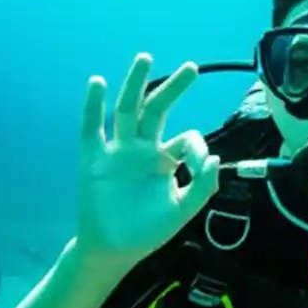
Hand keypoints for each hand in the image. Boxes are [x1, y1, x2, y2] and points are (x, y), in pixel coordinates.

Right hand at [75, 54, 220, 262]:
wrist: (114, 250)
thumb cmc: (149, 230)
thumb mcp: (183, 210)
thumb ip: (202, 186)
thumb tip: (217, 158)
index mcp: (166, 159)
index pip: (187, 139)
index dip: (197, 146)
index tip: (201, 166)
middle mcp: (143, 148)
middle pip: (158, 109)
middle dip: (174, 88)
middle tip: (193, 67)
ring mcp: (117, 150)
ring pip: (127, 110)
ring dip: (135, 84)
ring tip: (145, 58)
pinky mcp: (93, 159)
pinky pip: (91, 128)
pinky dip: (92, 105)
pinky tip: (98, 83)